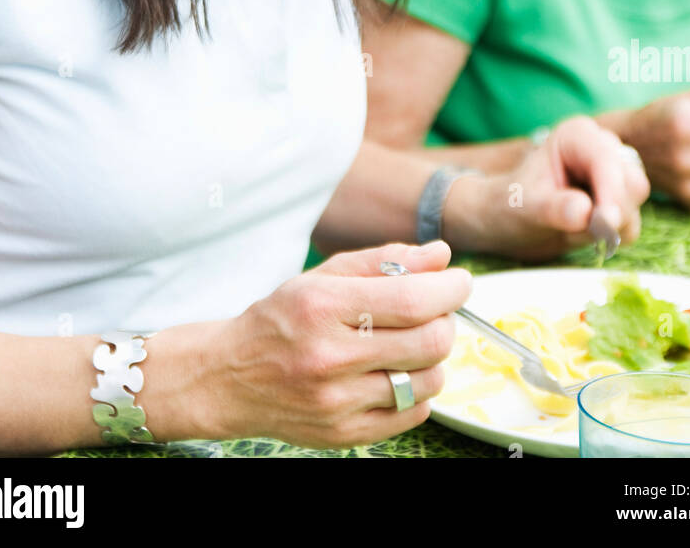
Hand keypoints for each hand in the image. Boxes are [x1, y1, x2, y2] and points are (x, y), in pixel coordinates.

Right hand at [193, 240, 471, 448]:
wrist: (229, 378)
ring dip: (434, 358)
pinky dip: (418, 391)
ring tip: (413, 344)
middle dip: (446, 321)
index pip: (410, 300)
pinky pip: (412, 414)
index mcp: (323, 307)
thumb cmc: (281, 319)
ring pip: (427, 381)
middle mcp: (329, 357)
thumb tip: (441, 256)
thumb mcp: (324, 276)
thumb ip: (385, 262)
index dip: (449, 289)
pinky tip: (397, 373)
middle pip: (427, 343)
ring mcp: (336, 402)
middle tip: (437, 311)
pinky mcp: (343, 434)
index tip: (460, 280)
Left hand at [448, 115, 649, 260]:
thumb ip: (554, 208)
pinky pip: (632, 222)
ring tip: (571, 228)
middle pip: (632, 180)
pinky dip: (613, 235)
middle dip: (612, 211)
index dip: (611, 193)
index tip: (605, 224)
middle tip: (580, 231)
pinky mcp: (619, 198)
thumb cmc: (510, 206)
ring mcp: (614, 173)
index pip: (608, 161)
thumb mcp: (525, 206)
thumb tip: (586, 212)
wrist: (508, 223)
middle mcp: (601, 148)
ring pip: (636, 203)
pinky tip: (583, 233)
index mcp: (577, 136)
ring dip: (611, 226)